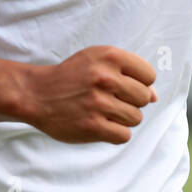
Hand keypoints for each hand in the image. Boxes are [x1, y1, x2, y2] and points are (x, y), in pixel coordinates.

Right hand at [23, 45, 157, 143]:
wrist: (37, 94)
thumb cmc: (72, 76)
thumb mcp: (97, 61)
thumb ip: (128, 73)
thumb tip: (155, 97)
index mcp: (109, 56)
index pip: (149, 76)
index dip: (140, 83)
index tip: (123, 86)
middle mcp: (105, 77)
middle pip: (144, 98)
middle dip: (132, 102)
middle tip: (112, 100)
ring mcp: (99, 103)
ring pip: (136, 118)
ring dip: (124, 118)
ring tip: (105, 112)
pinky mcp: (92, 126)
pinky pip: (124, 135)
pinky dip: (116, 133)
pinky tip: (103, 125)